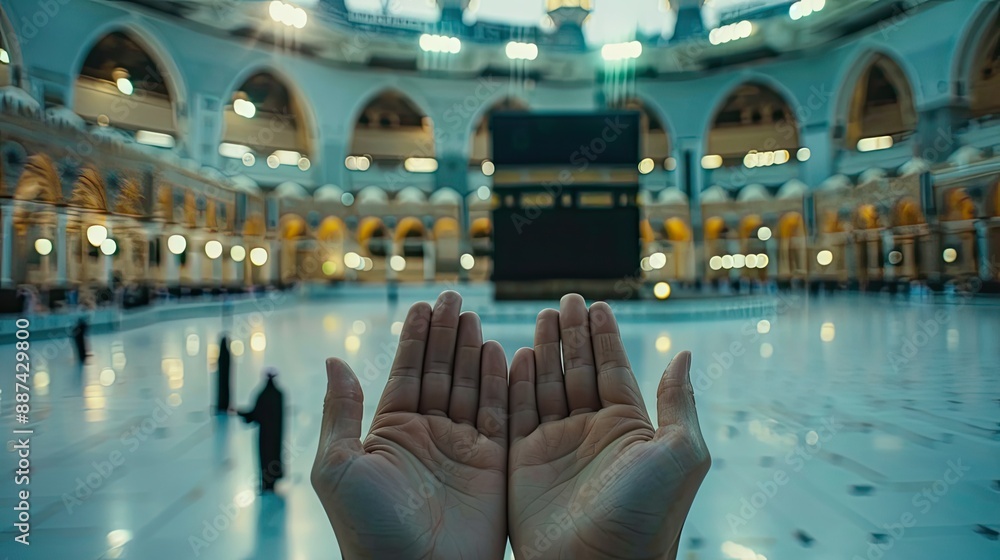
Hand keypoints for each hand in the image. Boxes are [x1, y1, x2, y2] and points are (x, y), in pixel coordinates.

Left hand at [312, 291, 508, 559]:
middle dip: (447, 334)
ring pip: (470, 386)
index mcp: (392, 431)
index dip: (416, 336)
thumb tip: (334, 360)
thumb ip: (341, 411)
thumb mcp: (339, 467)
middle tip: (455, 297)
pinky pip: (499, 415)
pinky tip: (501, 353)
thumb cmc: (368, 530)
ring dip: (472, 350)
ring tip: (474, 316)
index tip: (425, 304)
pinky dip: (501, 384)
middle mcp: (428, 434)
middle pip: (441, 371)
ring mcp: (462, 448)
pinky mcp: (493, 465)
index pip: (407, 371)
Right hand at [508, 295, 710, 559]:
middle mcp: (591, 432)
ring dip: (544, 351)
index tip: (595, 305)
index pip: (613, 368)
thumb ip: (678, 403)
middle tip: (564, 300)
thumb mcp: (678, 455)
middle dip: (571, 335)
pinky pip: (516, 413)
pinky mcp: (522, 463)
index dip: (604, 336)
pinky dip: (515, 384)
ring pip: (546, 386)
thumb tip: (684, 354)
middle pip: (578, 370)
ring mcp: (556, 447)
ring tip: (541, 317)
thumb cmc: (648, 517)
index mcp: (628, 428)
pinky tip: (515, 356)